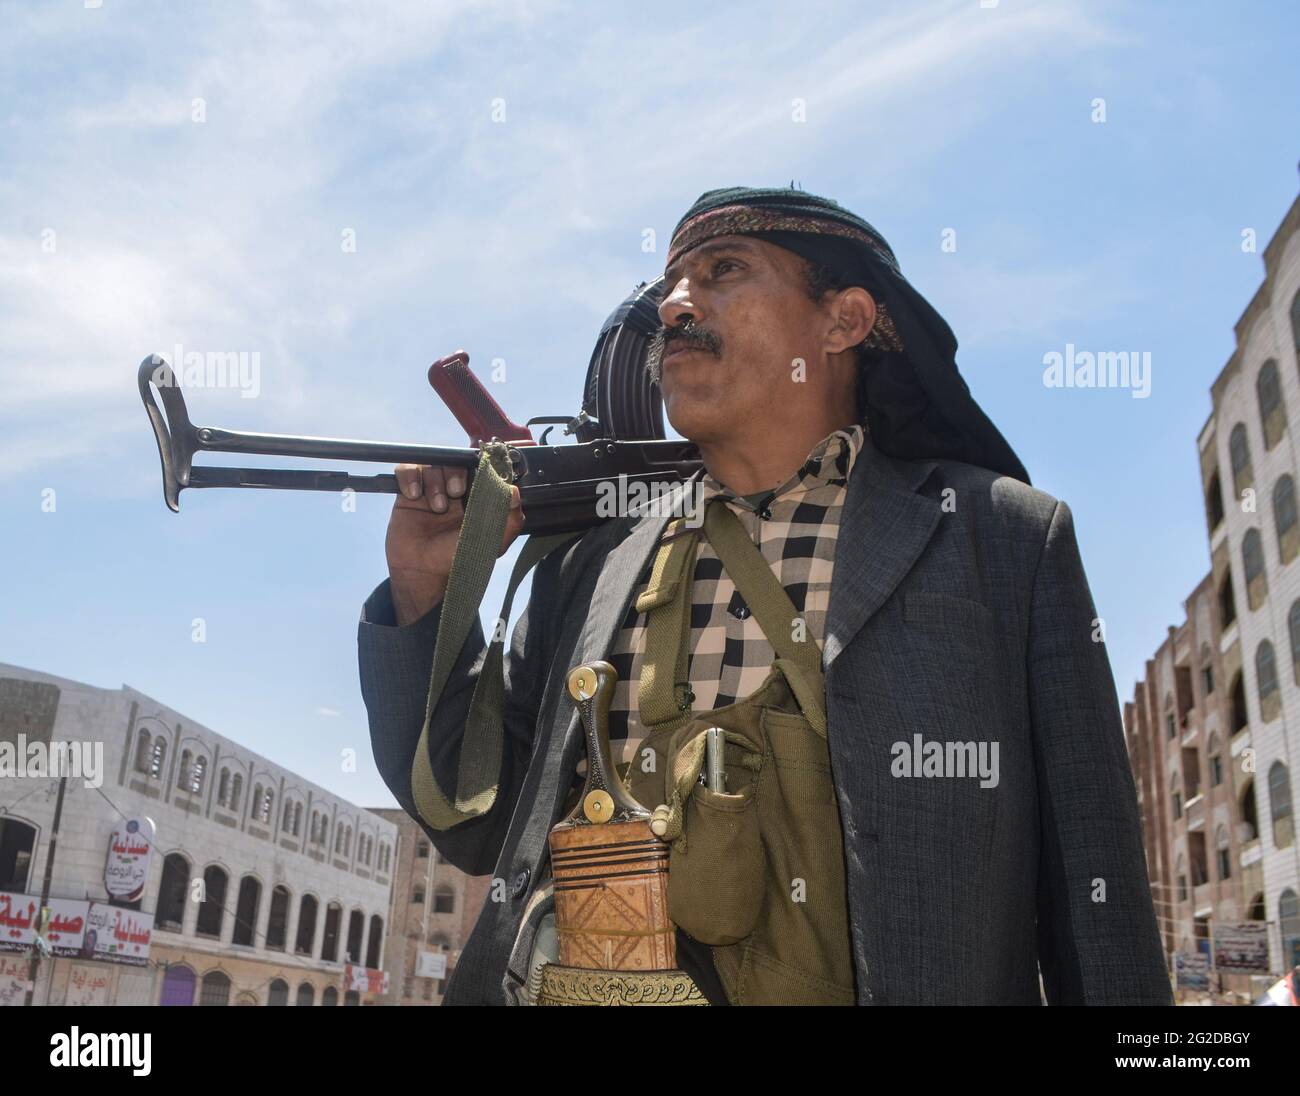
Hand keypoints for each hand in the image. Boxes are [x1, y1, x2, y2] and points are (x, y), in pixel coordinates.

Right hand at [385, 464, 524, 625]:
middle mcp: (453, 490)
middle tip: (456, 492)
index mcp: (476, 496)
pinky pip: (407, 469)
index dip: (478, 467)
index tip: (478, 475)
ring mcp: (430, 490)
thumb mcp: (492, 542)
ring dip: (434, 481)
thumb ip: (509, 519)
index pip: (478, 468)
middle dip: (455, 472)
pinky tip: (413, 496)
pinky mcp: (407, 494)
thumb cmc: (460, 558)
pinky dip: (410, 476)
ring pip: (432, 464)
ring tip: (437, 507)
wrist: (425, 573)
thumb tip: (515, 492)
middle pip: (453, 460)